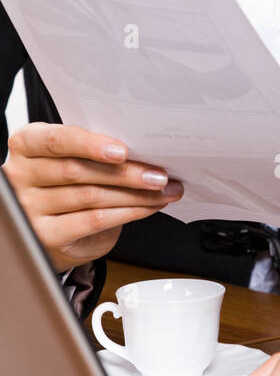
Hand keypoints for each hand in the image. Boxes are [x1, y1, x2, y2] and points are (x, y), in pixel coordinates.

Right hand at [3, 123, 183, 270]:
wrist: (47, 226)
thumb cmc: (63, 182)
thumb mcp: (69, 157)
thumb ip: (92, 150)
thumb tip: (144, 153)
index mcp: (26, 144)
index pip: (56, 140)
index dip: (90, 145)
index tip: (123, 150)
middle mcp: (21, 175)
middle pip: (78, 171)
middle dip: (126, 173)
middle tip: (159, 175)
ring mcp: (30, 208)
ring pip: (91, 197)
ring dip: (135, 195)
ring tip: (163, 191)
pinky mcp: (46, 235)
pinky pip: (94, 221)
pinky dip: (128, 213)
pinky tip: (147, 207)